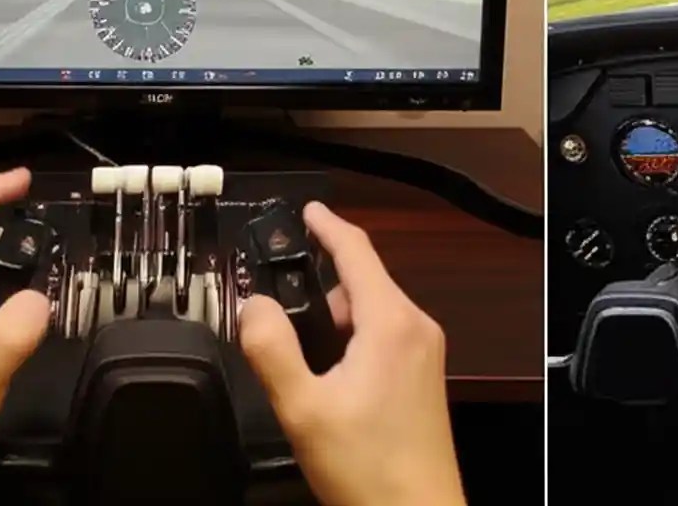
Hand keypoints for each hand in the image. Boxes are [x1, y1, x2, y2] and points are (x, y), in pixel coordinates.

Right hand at [240, 202, 464, 505]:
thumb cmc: (368, 468)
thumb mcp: (303, 408)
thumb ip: (272, 349)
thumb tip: (253, 305)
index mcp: (392, 323)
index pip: (357, 252)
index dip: (328, 225)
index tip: (308, 210)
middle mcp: (416, 329)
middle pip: (361, 284)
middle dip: (318, 294)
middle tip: (278, 322)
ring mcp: (424, 354)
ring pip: (371, 314)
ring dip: (334, 326)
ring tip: (301, 371)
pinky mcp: (423, 378)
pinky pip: (384, 339)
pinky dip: (352, 344)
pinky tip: (328, 385)